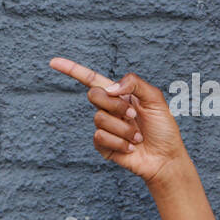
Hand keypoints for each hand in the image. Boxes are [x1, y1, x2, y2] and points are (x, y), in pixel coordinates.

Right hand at [47, 57, 186, 184]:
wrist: (166, 157)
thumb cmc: (163, 128)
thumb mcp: (155, 99)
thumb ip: (134, 84)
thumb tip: (110, 88)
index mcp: (119, 95)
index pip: (91, 79)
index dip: (71, 70)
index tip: (53, 62)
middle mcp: (109, 109)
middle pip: (94, 95)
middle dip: (116, 105)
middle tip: (134, 116)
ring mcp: (104, 128)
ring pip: (100, 119)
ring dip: (124, 129)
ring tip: (137, 137)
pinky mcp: (103, 146)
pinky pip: (100, 137)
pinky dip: (119, 143)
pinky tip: (130, 148)